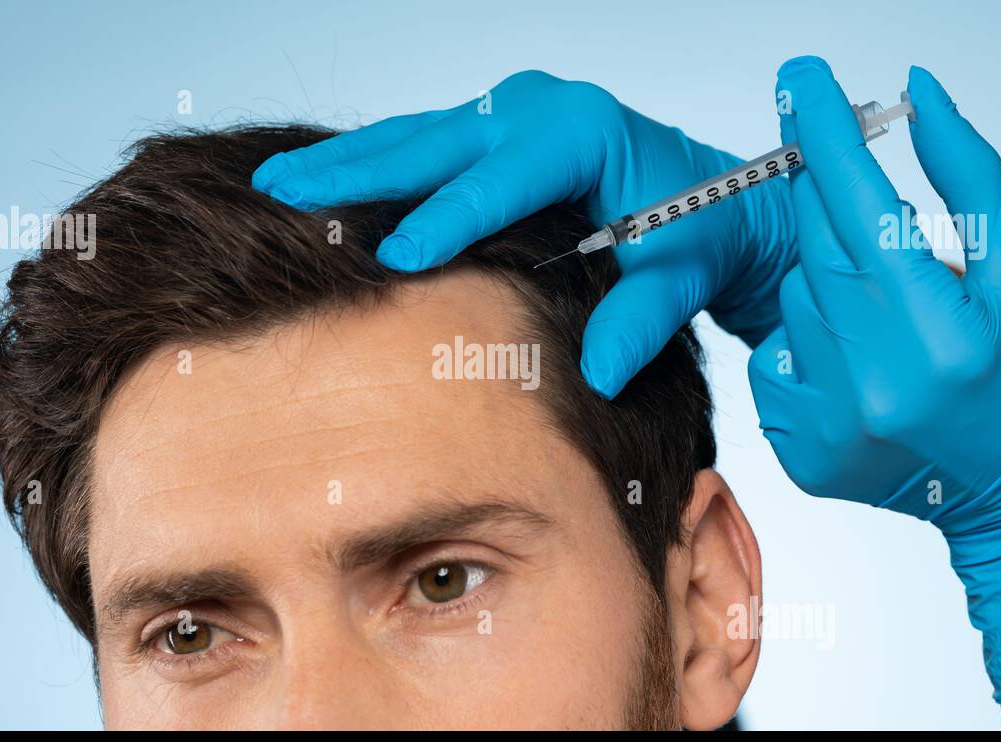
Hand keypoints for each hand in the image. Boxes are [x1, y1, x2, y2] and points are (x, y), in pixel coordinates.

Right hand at [251, 70, 797, 397]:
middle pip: (431, 142)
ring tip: (278, 182)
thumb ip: (642, 318)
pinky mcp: (497, 132)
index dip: (446, 218)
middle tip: (282, 191)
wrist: (722, 196)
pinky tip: (324, 184)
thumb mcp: (682, 274)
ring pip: (415, 137)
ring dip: (347, 163)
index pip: (499, 179)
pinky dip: (373, 166)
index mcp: (581, 132)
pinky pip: (425, 144)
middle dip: (356, 172)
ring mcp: (512, 115)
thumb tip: (601, 373)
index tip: (395, 256)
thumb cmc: (704, 231)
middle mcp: (537, 110)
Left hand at [747, 56, 1000, 702]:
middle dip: (830, 201)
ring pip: (796, 302)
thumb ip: (968, 178)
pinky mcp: (801, 451)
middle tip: (849, 184)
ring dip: (833, 284)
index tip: (801, 78)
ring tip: (890, 313)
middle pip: (816, 246)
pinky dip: (809, 344)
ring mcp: (829, 423)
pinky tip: (861, 360)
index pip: (860, 205)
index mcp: (935, 331)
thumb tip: (916, 93)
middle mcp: (872, 381)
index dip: (827, 134)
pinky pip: (776, 359)